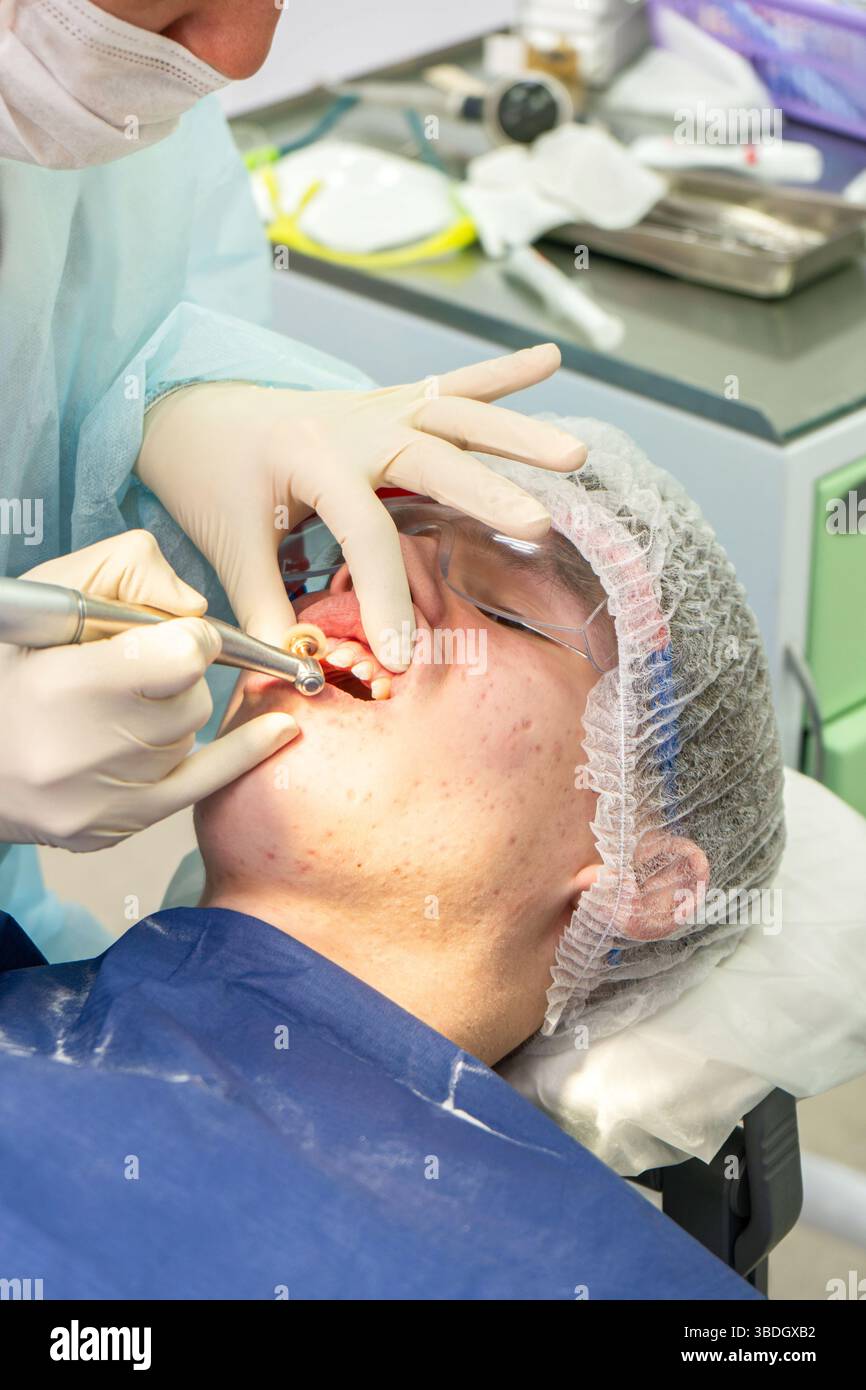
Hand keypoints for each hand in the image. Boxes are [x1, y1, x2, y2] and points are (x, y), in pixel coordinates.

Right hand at [0, 532, 297, 850]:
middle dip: (175, 677)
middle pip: (190, 699)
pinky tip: (280, 730)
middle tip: (132, 673)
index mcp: (64, 683)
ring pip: (190, 733)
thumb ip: (127, 568)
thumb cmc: (11, 667)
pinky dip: (245, 753)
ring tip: (115, 709)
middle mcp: (83, 749)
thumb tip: (195, 607)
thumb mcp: (53, 593)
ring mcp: (104, 796)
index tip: (169, 636)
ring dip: (171, 713)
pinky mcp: (118, 822)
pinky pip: (205, 783)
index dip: (186, 639)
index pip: (182, 657)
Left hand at [136, 343, 585, 668]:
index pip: (364, 531)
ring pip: (457, 412)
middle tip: (537, 523)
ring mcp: (376, 407)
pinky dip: (501, 372)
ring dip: (517, 431)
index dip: (386, 597)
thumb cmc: (209, 479)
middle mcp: (352, 423)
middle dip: (486, 490)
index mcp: (310, 456)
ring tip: (573, 454)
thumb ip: (266, 607)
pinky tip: (550, 359)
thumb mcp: (229, 547)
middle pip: (431, 454)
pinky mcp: (388, 404)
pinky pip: (451, 383)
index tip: (405, 656)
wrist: (190, 413)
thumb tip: (298, 668)